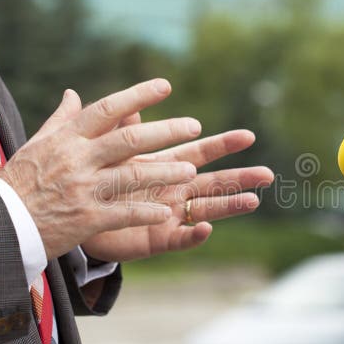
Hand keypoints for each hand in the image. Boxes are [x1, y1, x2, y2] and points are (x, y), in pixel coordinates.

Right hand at [0, 79, 201, 259]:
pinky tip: (166, 212)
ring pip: (132, 177)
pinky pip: (123, 213)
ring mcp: (82, 189)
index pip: (107, 109)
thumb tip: (74, 93)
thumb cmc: (20, 181)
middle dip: (165, 132)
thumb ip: (62, 120)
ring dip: (164, 173)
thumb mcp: (38, 145)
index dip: (138, 95)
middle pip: (128, 140)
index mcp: (67, 138)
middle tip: (194, 126)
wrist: (0, 223)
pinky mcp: (86, 219)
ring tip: (190, 171)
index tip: (166, 86)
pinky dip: (145, 212)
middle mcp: (77, 160)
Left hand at [81, 129, 274, 261]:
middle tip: (268, 174)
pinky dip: (194, 234)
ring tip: (253, 201)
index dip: (223, 145)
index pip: (200, 153)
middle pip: (214, 182)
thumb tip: (132, 105)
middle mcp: (175, 190)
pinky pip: (180, 238)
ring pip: (206, 209)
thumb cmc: (94, 181)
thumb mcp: (109, 152)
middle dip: (240, 178)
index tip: (248, 137)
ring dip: (229, 205)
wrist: (75, 216)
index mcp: (166, 167)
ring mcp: (170, 216)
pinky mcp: (158, 239)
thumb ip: (122, 130)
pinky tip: (207, 228)